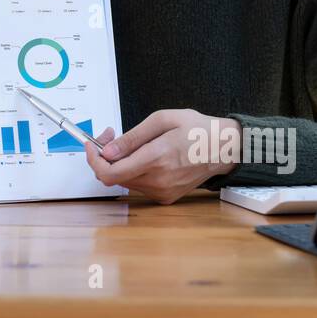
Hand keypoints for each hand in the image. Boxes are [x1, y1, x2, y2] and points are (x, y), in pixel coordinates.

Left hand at [84, 109, 239, 204]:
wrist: (226, 149)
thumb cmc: (198, 130)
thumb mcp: (163, 120)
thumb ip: (133, 137)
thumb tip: (108, 151)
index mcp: (156, 158)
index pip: (110, 172)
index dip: (93, 160)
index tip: (90, 145)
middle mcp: (158, 180)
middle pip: (113, 178)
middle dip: (105, 156)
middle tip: (110, 136)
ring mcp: (162, 191)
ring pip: (125, 182)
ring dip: (119, 163)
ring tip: (132, 144)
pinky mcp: (166, 197)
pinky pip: (139, 185)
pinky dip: (133, 171)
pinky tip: (144, 156)